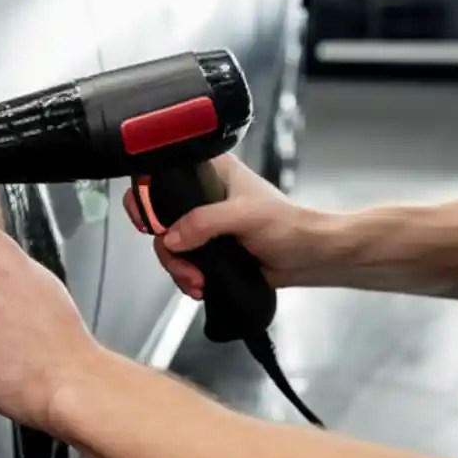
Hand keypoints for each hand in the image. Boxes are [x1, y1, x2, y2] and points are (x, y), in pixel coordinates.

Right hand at [123, 153, 334, 295]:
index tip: (149, 224)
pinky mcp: (207, 249)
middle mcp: (200, 194)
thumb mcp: (245, 216)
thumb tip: (169, 239)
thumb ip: (204, 222)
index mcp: (209, 171)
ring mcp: (202, 223)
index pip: (162, 175)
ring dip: (178, 267)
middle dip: (167, 247)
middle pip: (159, 217)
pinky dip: (186, 276)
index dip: (146, 197)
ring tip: (197, 283)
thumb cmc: (288, 225)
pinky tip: (200, 286)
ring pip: (168, 244)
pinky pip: (182, 261)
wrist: (311, 257)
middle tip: (183, 265)